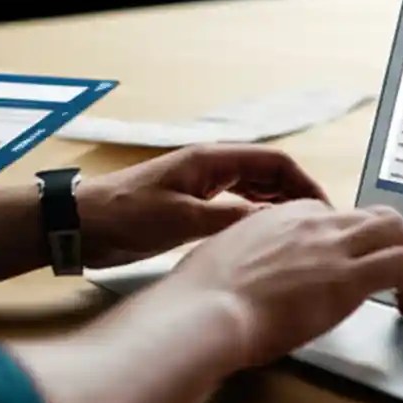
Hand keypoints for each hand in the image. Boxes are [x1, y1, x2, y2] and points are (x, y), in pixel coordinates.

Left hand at [77, 145, 328, 267]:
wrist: (79, 225)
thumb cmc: (125, 215)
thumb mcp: (182, 218)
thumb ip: (232, 217)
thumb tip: (279, 220)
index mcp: (212, 160)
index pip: (275, 162)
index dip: (304, 183)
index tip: (323, 211)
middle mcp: (212, 169)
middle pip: (269, 176)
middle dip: (296, 197)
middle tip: (317, 229)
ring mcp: (201, 188)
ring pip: (254, 193)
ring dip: (278, 210)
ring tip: (299, 237)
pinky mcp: (191, 209)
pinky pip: (235, 209)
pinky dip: (255, 221)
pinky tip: (264, 242)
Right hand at [157, 200, 402, 368]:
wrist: (206, 311)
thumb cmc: (202, 295)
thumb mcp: (224, 254)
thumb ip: (249, 254)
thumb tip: (250, 271)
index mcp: (282, 214)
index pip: (334, 216)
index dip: (348, 242)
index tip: (350, 264)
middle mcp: (313, 222)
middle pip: (375, 214)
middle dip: (392, 240)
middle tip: (394, 268)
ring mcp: (333, 246)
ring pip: (396, 230)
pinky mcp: (349, 279)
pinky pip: (402, 267)